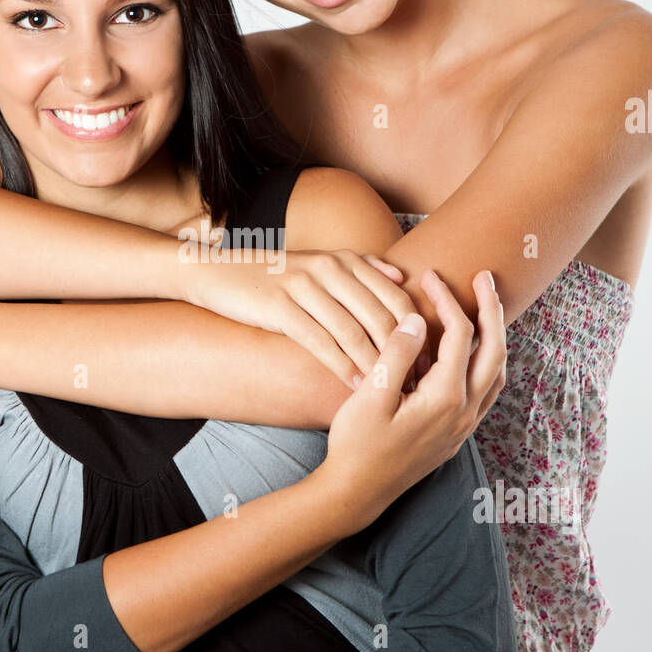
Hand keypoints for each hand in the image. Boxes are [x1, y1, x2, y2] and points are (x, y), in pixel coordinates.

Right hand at [184, 248, 428, 389]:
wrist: (219, 273)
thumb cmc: (276, 276)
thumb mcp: (321, 263)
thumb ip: (363, 268)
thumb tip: (401, 276)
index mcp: (345, 260)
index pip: (396, 296)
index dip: (418, 331)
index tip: (432, 361)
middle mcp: (329, 269)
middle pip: (380, 315)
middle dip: (405, 353)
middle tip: (421, 384)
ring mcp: (305, 287)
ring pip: (353, 331)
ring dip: (377, 365)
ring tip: (395, 392)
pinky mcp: (281, 308)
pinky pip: (321, 341)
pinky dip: (343, 366)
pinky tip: (356, 386)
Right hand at [323, 268, 505, 525]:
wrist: (358, 491)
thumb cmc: (358, 445)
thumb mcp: (370, 396)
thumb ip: (396, 355)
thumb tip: (418, 320)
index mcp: (446, 397)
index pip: (460, 334)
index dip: (447, 299)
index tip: (429, 276)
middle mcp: (465, 411)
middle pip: (495, 349)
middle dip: (491, 309)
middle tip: (483, 277)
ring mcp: (464, 425)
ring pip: (496, 371)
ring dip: (494, 336)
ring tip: (484, 308)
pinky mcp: (456, 434)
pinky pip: (485, 390)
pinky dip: (485, 361)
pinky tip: (471, 352)